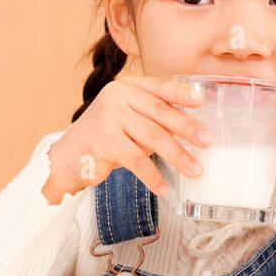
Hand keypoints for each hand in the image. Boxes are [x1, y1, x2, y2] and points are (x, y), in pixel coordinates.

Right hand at [43, 76, 212, 203]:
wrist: (67, 156)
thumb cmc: (105, 138)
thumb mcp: (128, 119)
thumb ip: (152, 116)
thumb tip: (192, 128)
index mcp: (125, 86)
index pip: (158, 86)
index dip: (181, 92)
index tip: (201, 100)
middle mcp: (116, 97)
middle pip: (160, 112)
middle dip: (187, 127)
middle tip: (207, 141)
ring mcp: (108, 117)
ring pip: (152, 136)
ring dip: (177, 156)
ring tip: (195, 170)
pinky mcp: (103, 141)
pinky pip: (136, 160)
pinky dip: (152, 176)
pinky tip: (163, 188)